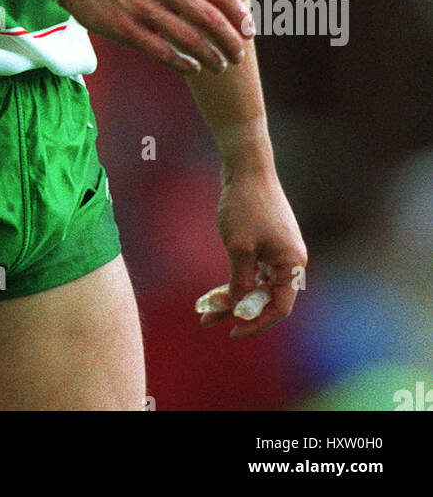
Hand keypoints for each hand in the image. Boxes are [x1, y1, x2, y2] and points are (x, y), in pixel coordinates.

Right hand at [60, 0, 252, 74]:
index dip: (239, 14)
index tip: (248, 31)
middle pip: (209, 19)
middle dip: (230, 42)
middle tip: (239, 56)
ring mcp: (142, 8)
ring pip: (189, 40)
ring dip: (210, 57)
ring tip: (219, 66)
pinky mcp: (124, 28)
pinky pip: (161, 52)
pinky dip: (182, 64)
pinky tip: (192, 68)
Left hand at [197, 166, 307, 337]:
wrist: (245, 165)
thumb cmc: (246, 205)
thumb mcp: (240, 249)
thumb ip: (241, 282)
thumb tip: (239, 308)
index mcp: (292, 264)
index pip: (279, 308)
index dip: (256, 323)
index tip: (233, 331)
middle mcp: (289, 260)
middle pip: (264, 297)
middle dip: (237, 311)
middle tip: (208, 321)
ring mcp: (277, 250)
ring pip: (255, 284)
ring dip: (232, 297)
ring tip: (204, 311)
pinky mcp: (265, 241)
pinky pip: (251, 269)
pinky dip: (234, 279)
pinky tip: (214, 291)